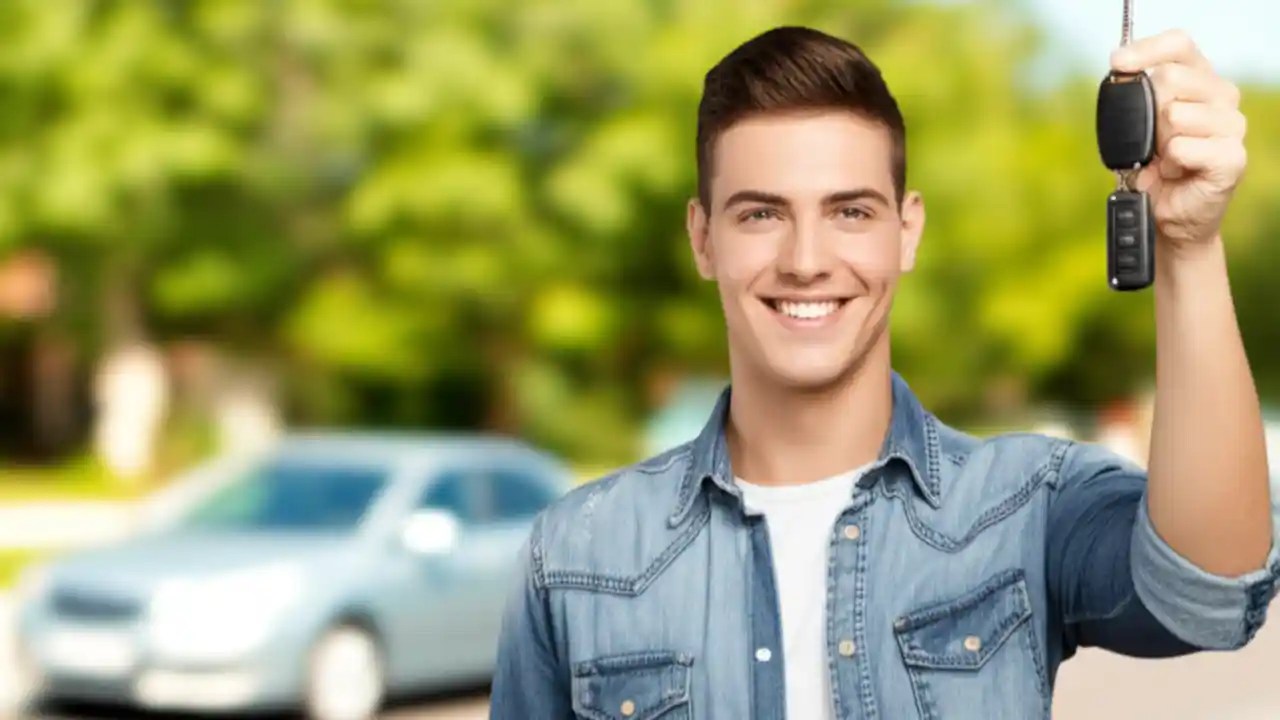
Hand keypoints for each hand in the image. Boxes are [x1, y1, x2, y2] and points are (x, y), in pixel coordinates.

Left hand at [1111, 30, 1246, 253]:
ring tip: (1166, 159)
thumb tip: (1126, 74)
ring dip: (1158, 143)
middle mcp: (1222, 97)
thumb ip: (1135, 99)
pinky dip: (1169, 163)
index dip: (1147, 50)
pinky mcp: (1232, 157)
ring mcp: (1232, 126)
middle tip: (1152, 141)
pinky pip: (1183, 147)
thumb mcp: (1136, 128)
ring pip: (1175, 115)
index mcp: (1200, 80)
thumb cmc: (1153, 167)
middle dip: (1147, 112)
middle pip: (1171, 78)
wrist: (1169, 213)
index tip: (1118, 63)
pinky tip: (1177, 172)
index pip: (1179, 45)